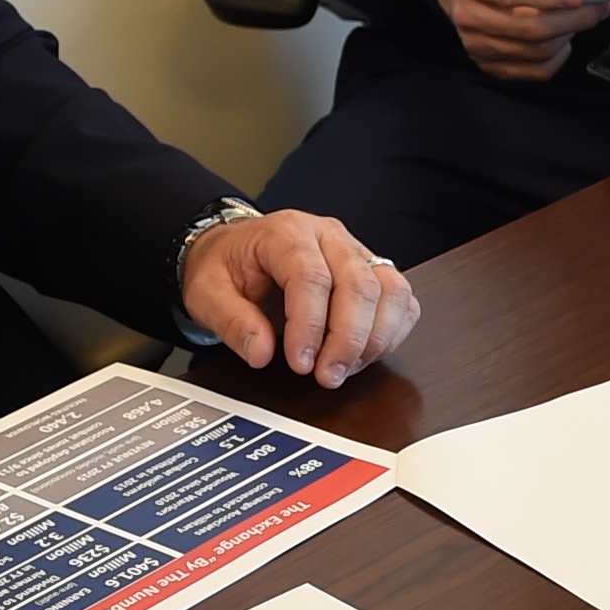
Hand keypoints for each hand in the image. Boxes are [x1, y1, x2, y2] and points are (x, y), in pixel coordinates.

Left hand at [181, 207, 417, 386]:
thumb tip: (262, 352)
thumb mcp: (207, 294)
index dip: (310, 325)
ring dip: (375, 339)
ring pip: (390, 291)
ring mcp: (356, 252)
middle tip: (327, 376)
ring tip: (344, 369)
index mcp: (287, 232)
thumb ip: (232, 322)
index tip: (300, 363)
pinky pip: (402, 300)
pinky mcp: (373, 272)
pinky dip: (392, 333)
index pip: (312, 277)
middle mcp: (329, 236)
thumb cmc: (227, 268)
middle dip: (347, 340)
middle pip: (360, 284)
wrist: (236, 251)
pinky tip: (364, 356)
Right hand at [434, 0, 596, 82]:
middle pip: (528, 28)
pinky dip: (556, 58)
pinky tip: (562, 38)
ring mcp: (476, 43)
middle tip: (597, 7)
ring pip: (535, 52)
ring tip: (580, 18)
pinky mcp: (488, 62)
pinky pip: (533, 71)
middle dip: (573, 19)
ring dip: (568, 36)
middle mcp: (467, 15)